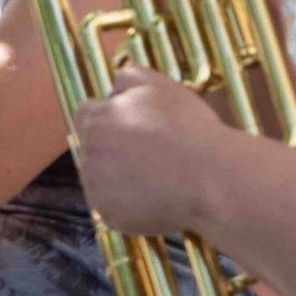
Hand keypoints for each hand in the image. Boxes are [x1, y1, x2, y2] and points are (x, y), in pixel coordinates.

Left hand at [74, 63, 230, 235]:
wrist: (210, 178)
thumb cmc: (187, 127)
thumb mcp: (158, 84)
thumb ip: (127, 79)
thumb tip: (113, 87)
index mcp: (97, 120)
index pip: (85, 114)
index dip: (107, 116)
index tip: (129, 124)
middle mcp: (88, 154)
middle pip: (91, 146)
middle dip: (111, 146)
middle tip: (146, 152)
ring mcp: (96, 188)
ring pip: (100, 178)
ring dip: (117, 175)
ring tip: (154, 176)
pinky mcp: (109, 216)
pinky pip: (112, 206)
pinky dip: (127, 203)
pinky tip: (154, 196)